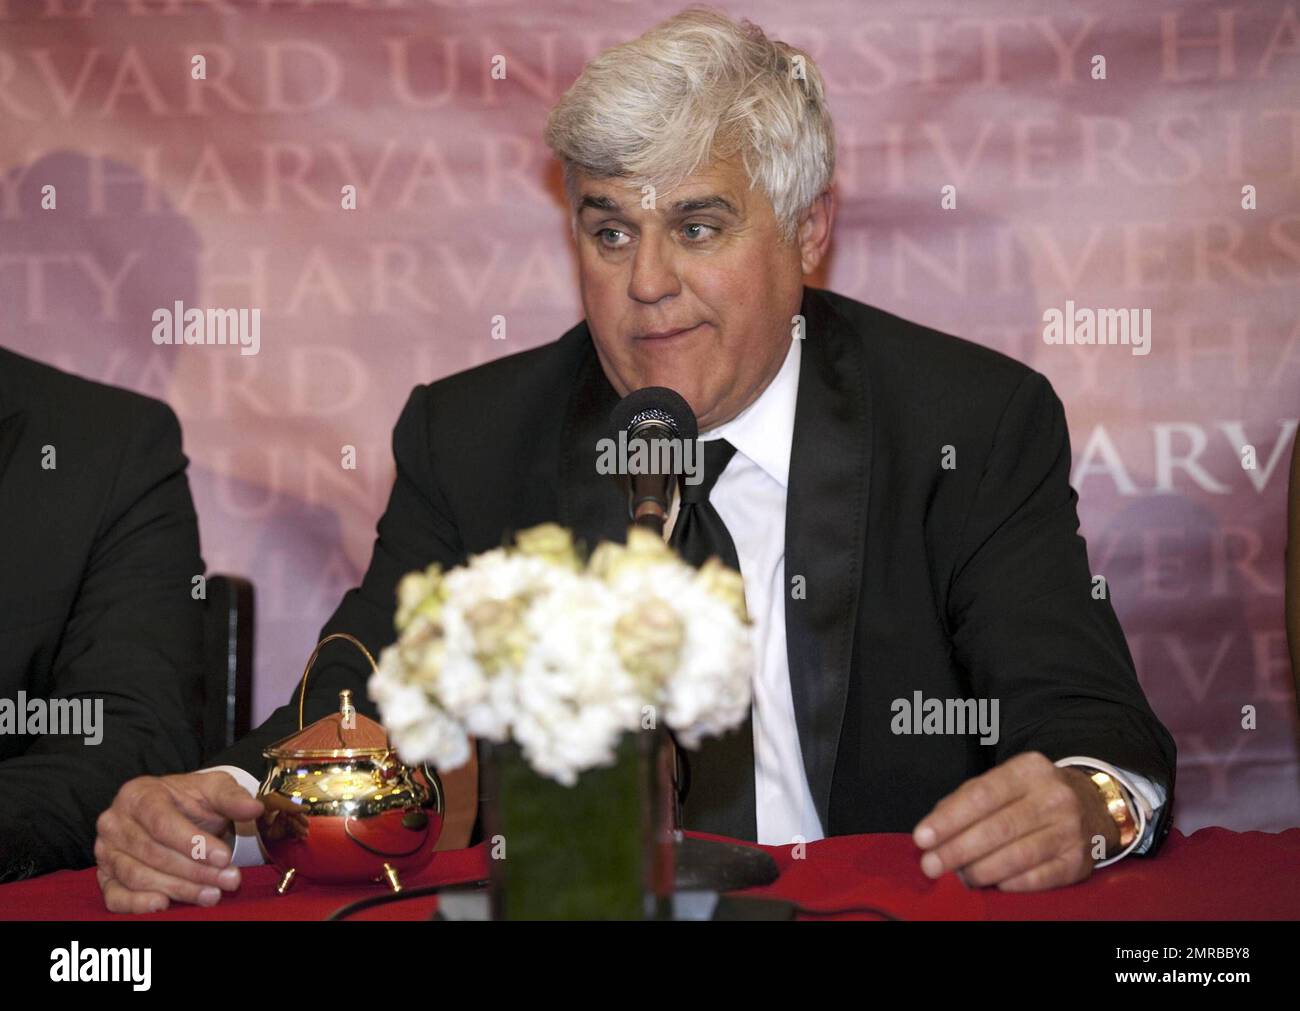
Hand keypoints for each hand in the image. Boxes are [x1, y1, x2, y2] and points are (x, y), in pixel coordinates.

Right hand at [95, 771, 264, 913]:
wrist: (177, 812)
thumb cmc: (192, 800)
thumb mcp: (215, 789)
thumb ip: (233, 798)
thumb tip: (254, 808)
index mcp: (139, 794)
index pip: (162, 822)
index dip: (193, 842)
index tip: (224, 856)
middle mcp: (115, 821)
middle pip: (153, 852)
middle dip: (195, 870)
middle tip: (229, 879)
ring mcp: (106, 850)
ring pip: (138, 876)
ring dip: (178, 889)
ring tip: (212, 894)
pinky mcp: (106, 876)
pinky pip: (115, 895)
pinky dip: (137, 905)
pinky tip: (164, 905)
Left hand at [911, 752, 1119, 891]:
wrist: (1093, 804)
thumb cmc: (1031, 795)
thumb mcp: (1004, 783)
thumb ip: (967, 800)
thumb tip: (934, 830)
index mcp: (1028, 770)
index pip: (982, 795)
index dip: (949, 818)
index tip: (922, 837)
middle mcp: (1053, 797)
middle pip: (998, 827)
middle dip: (957, 849)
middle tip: (931, 865)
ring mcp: (1070, 830)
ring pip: (1018, 855)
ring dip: (981, 870)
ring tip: (959, 876)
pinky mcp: (1078, 861)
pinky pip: (1040, 877)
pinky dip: (1012, 883)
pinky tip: (993, 884)